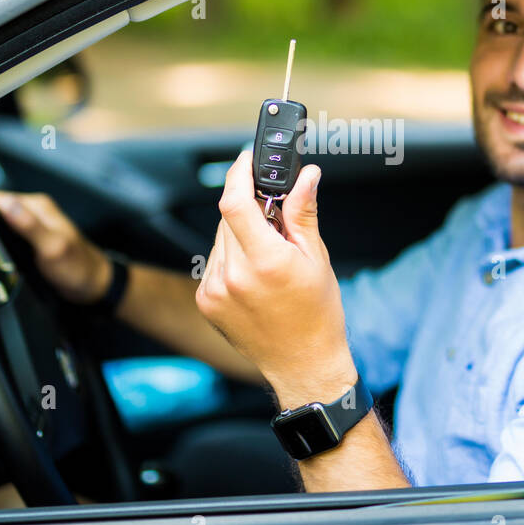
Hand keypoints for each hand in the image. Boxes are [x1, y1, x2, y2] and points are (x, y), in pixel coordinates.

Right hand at [0, 190, 112, 305]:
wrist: (92, 284)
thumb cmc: (78, 267)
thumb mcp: (52, 247)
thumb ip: (29, 225)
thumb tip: (6, 205)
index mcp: (37, 206)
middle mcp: (33, 211)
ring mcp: (31, 225)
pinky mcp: (30, 239)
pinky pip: (7, 237)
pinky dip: (1, 245)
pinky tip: (2, 257)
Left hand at [194, 152, 355, 404]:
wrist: (302, 364)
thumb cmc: (317, 315)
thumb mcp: (316, 259)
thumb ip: (303, 213)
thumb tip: (305, 175)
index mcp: (265, 262)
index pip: (235, 203)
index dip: (239, 174)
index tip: (248, 160)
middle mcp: (233, 276)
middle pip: (229, 217)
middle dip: (250, 206)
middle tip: (275, 214)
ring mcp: (215, 290)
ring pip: (221, 238)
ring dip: (241, 233)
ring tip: (270, 254)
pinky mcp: (206, 300)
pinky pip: (215, 261)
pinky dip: (232, 256)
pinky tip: (255, 275)